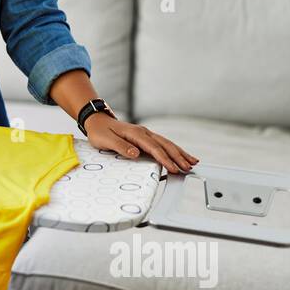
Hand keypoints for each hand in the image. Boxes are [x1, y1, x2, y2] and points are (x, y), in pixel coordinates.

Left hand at [84, 113, 198, 174]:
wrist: (97, 121)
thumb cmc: (100, 131)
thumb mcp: (106, 140)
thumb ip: (121, 147)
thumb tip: (136, 153)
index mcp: (135, 133)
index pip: (154, 148)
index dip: (165, 159)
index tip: (173, 168)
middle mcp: (143, 132)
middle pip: (165, 145)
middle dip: (178, 156)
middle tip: (188, 167)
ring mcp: (145, 134)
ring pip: (167, 143)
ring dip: (180, 152)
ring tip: (192, 161)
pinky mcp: (145, 137)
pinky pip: (162, 144)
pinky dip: (173, 150)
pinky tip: (180, 155)